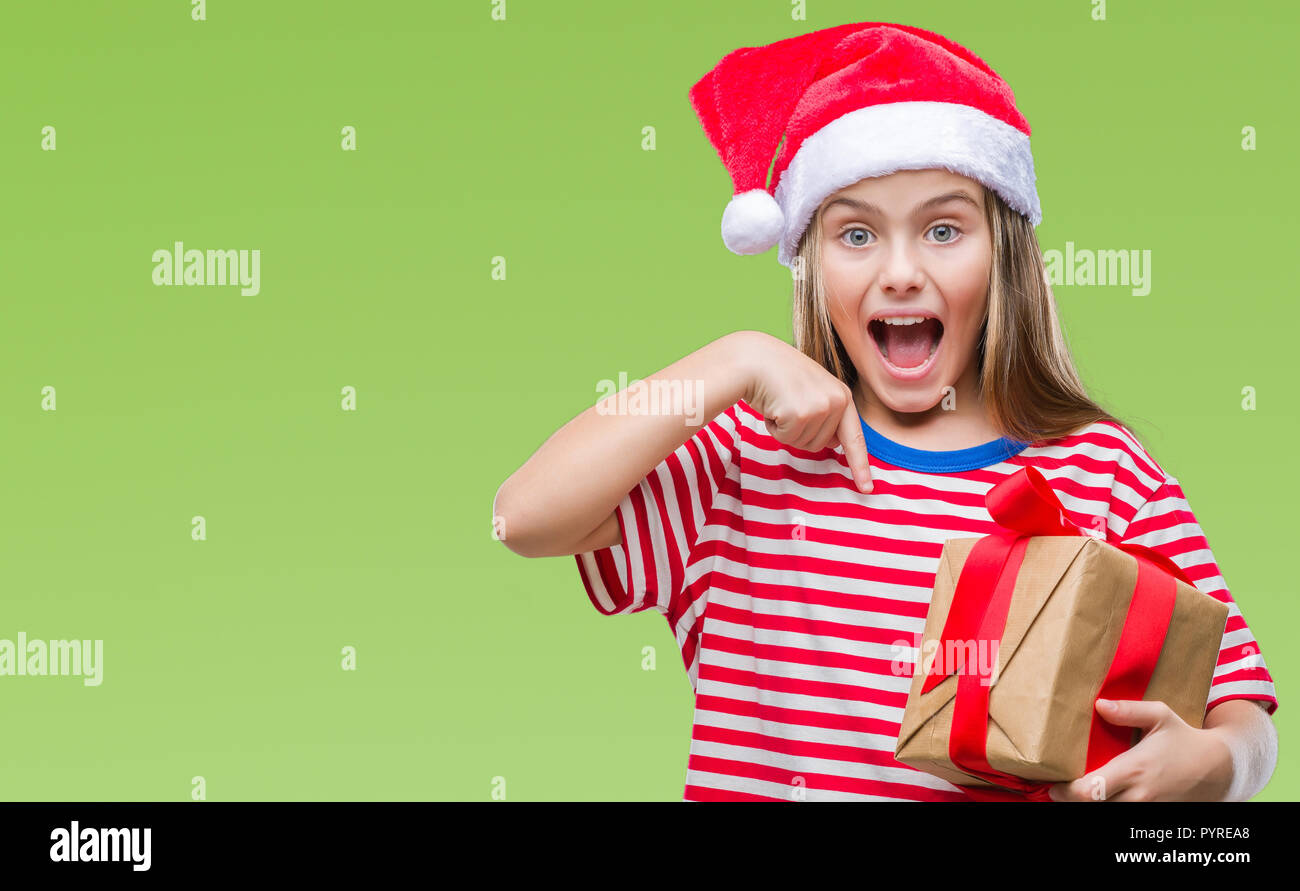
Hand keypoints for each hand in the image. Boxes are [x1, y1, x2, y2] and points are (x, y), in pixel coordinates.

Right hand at [732, 331, 872, 492]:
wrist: (754, 358)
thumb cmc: (779, 375)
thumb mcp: (812, 390)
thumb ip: (827, 414)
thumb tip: (834, 443)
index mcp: (843, 395)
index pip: (854, 437)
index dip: (860, 465)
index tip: (867, 488)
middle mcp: (837, 401)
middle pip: (820, 445)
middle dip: (799, 432)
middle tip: (787, 406)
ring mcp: (820, 408)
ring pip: (802, 444)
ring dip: (785, 429)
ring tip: (779, 403)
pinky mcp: (800, 414)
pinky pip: (786, 439)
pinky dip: (774, 427)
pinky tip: (771, 405)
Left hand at [1048, 699, 1233, 800]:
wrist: (1220, 769)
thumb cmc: (1184, 738)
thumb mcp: (1160, 716)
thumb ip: (1129, 710)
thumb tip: (1099, 705)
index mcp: (1134, 769)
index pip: (1090, 791)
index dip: (1067, 792)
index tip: (1054, 784)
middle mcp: (1139, 795)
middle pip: (1093, 807)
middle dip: (1073, 800)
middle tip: (1061, 787)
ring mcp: (1147, 810)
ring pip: (1108, 814)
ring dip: (1091, 804)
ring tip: (1080, 790)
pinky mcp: (1154, 817)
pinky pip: (1124, 816)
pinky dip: (1109, 807)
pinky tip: (1102, 796)